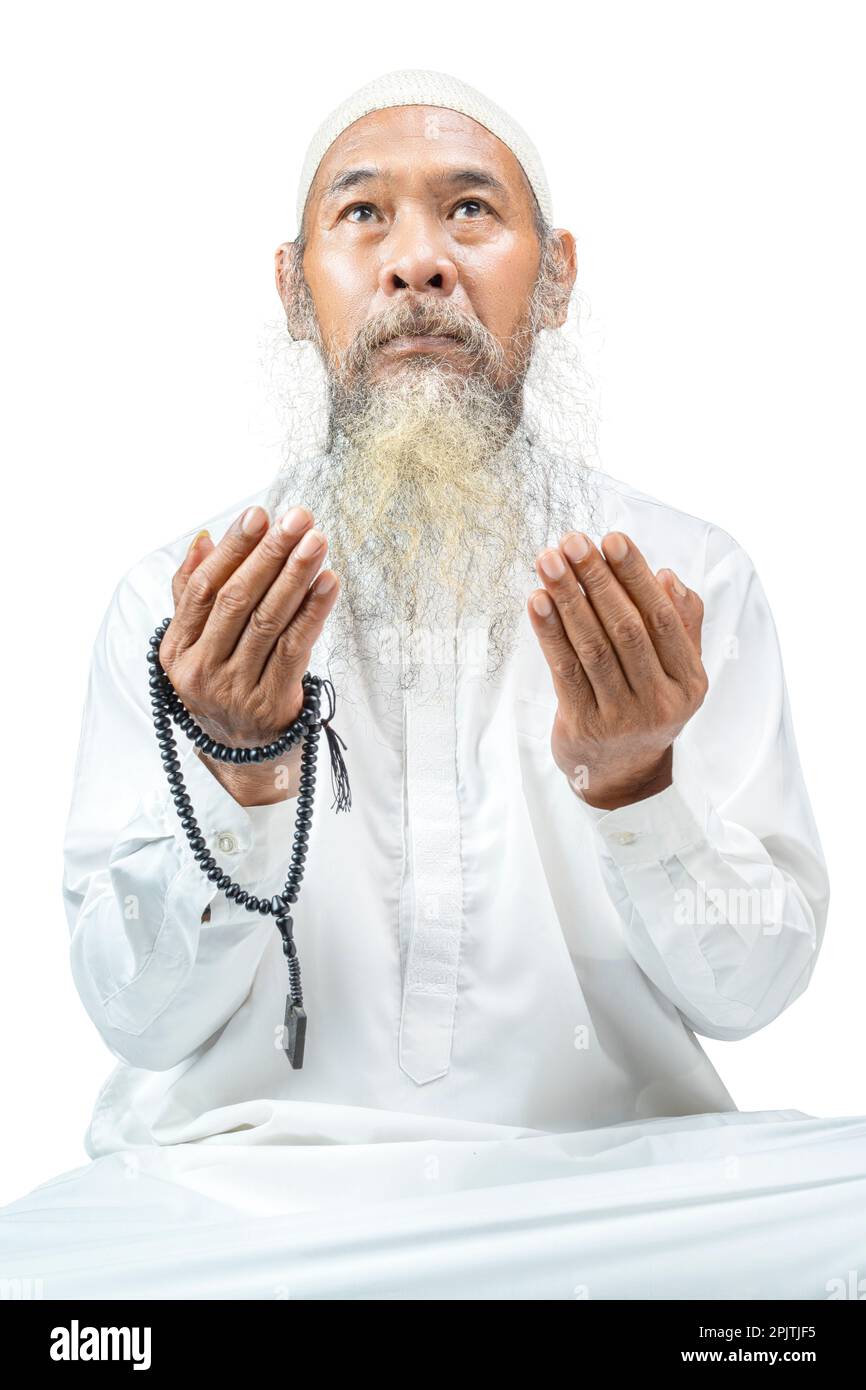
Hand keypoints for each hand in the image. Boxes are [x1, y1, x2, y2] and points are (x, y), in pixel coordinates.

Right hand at [159, 503, 339, 806]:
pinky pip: (295, 647)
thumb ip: (193, 594)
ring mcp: (237, 688)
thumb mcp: (195, 645)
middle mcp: (202, 670)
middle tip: (297, 518)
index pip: (203, 589)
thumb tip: (202, 540)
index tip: (258, 515)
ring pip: (268, 621)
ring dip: (296, 576)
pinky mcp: (273, 702)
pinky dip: (313, 612)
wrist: (243, 753)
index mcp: (177, 650)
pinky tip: (328, 583)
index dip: (232, 550)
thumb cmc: (222, 682)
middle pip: (237, 600)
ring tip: (317, 541)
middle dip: (270, 554)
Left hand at [527, 530, 707, 810]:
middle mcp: (660, 700)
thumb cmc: (646, 705)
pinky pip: (565, 670)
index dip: (635, 576)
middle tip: (572, 541)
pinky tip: (537, 601)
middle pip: (627, 629)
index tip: (611, 539)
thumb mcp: (676, 672)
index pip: (663, 617)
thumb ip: (681, 624)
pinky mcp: (584, 727)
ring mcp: (622, 717)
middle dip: (597, 579)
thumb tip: (666, 576)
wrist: (621, 775)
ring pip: (594, 647)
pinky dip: (550, 632)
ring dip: (568, 598)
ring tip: (549, 561)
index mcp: (689, 680)